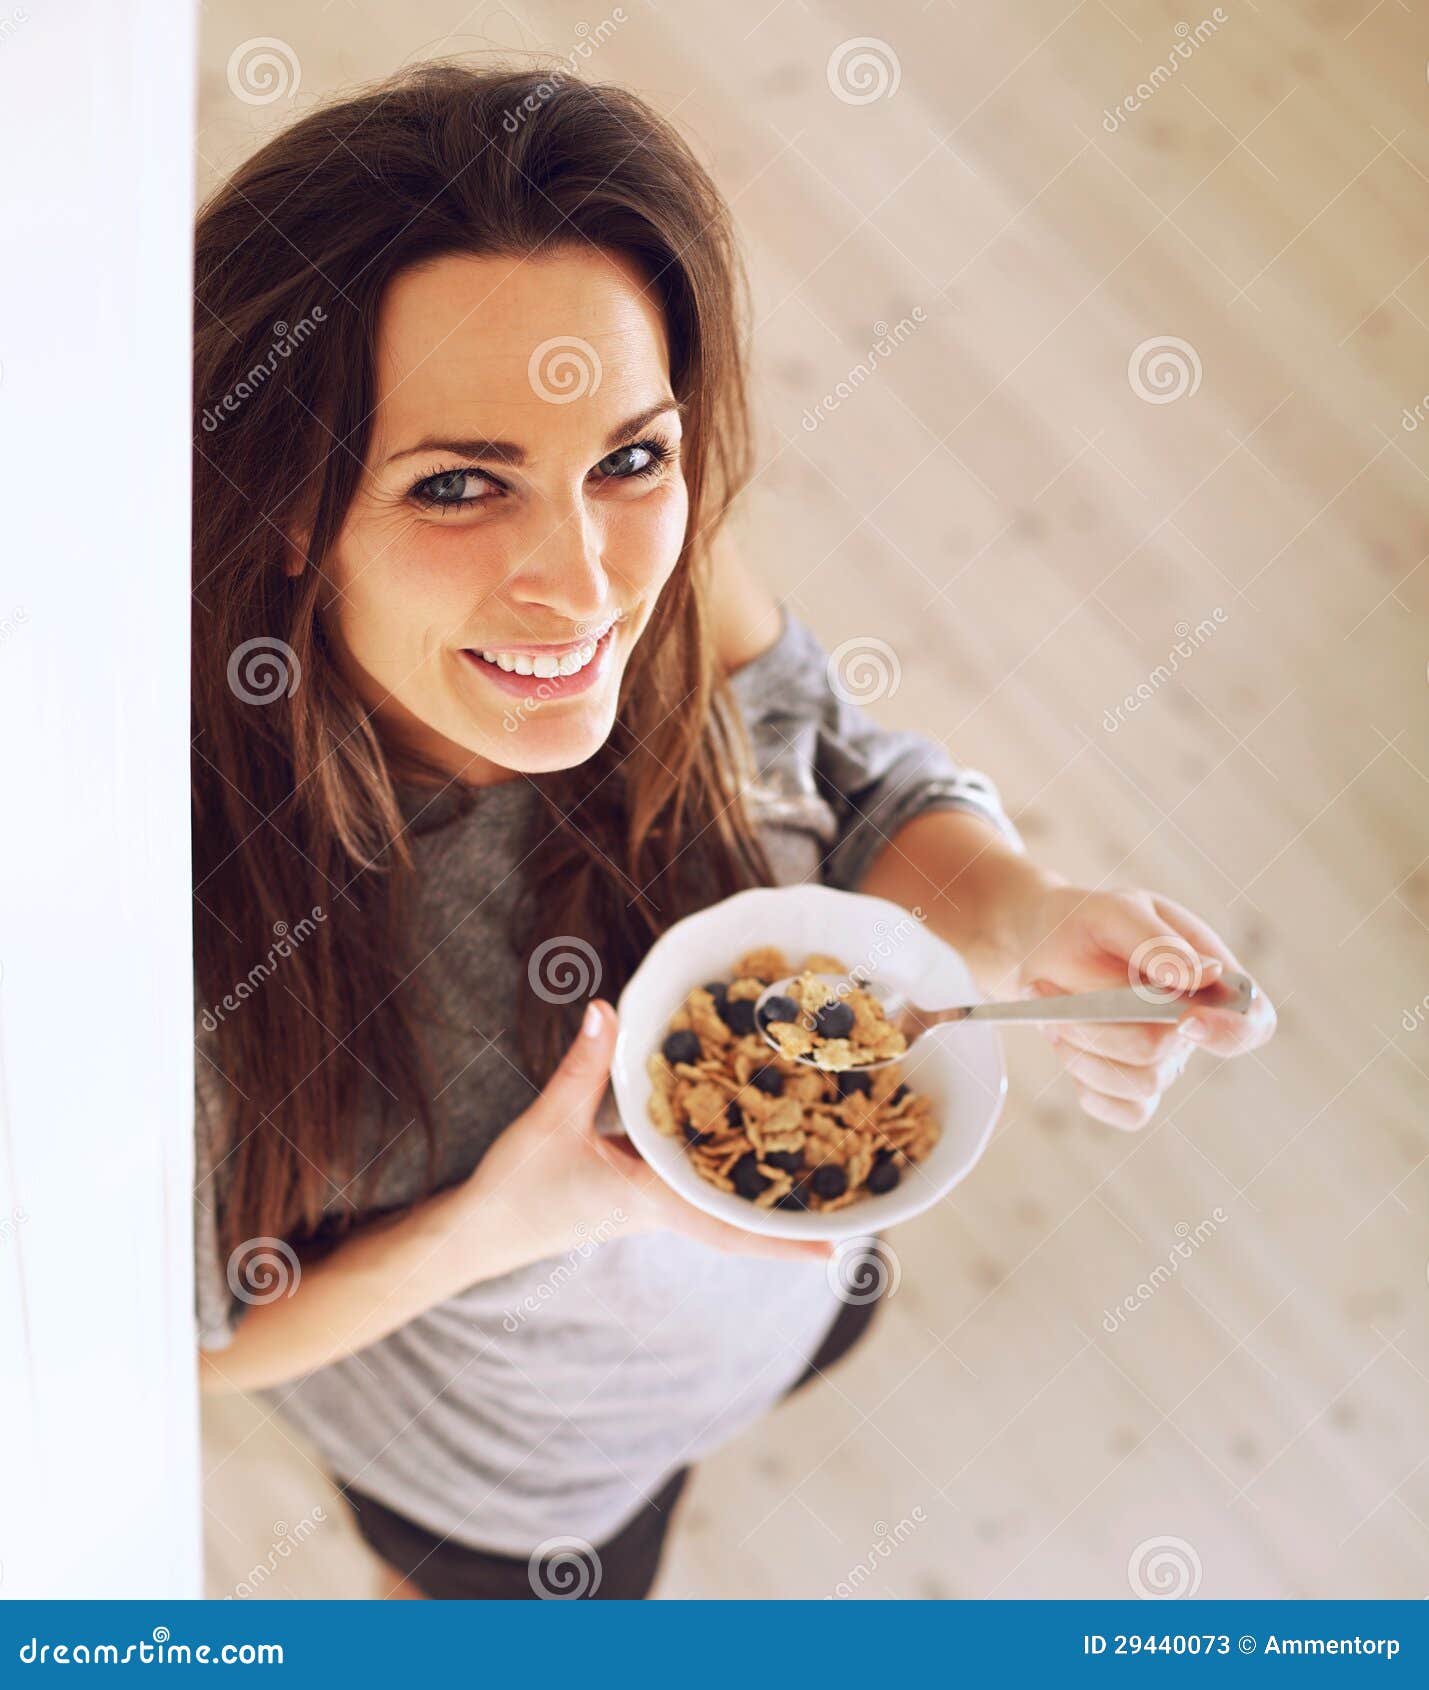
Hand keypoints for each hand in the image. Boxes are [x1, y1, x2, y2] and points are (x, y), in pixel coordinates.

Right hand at [470, 1000, 832, 1262]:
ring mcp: (648, 1206)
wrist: (477, 1233)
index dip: (782, 1237)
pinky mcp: (634, 1195)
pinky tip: (743, 1157)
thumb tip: (609, 1012)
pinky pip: (692, 1187)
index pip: (727, 1225)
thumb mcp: (549, 1120)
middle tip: (850, 1210)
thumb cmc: (514, 1188)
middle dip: (790, 1220)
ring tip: (818, 1180)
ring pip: (717, 1205)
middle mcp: (658, 1208)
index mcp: (647, 1199)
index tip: (838, 1252)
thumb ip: (584, 1066)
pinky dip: (722, 1176)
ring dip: (762, 1198)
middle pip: (737, 1221)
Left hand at [1004, 885, 1276, 1129]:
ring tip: (1045, 1005)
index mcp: (1211, 978)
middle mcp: (1193, 1026)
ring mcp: (1164, 1060)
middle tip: (1048, 987)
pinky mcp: (1131, 1087)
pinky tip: (1060, 1040)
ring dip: (1081, 1046)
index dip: (1231, 1030)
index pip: (1253, 1021)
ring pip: (1143, 1083)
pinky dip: (1085, 1079)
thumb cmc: (1088, 923)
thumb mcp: (1115, 911)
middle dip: (1100, 1022)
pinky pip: (1125, 1112)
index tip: (1185, 1019)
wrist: (1041, 944)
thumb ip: (1157, 942)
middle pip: (1166, 1050)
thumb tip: (1204, 975)